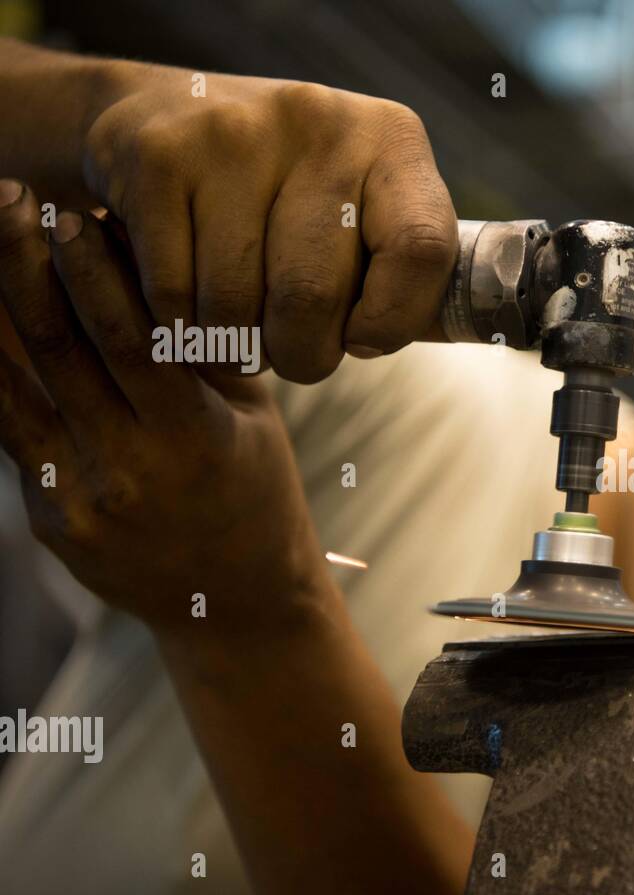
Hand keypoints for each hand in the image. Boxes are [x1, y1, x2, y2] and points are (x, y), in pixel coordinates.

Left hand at [0, 182, 330, 636]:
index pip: (130, 338)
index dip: (92, 269)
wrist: (238, 604)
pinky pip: (9, 432)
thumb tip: (146, 260)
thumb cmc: (257, 494)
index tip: (67, 210)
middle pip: (56, 350)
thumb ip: (201, 348)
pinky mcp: (49, 519)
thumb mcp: (253, 418)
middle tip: (5, 200)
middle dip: (24, 264)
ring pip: (10, 387)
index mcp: (195, 442)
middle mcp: (129, 471)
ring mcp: (79, 501)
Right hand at [81, 62, 455, 381]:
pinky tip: (188, 297)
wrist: (161, 116)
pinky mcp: (158, 155)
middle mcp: (320, 122)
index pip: (422, 251)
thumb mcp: (368, 217)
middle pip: (314, 297)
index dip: (392, 322)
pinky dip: (180, 324)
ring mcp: (233, 132)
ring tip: (238, 322)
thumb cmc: (290, 199)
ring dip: (234, 346)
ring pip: (236, 306)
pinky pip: (175, 294)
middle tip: (290, 350)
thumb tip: (474, 332)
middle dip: (301, 356)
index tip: (361, 339)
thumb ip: (412, 278)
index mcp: (392, 142)